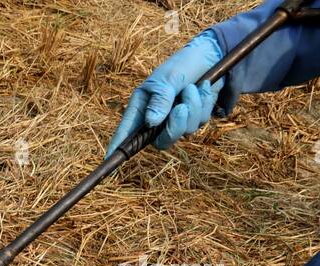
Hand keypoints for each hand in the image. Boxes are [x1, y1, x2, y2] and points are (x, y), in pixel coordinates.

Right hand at [107, 31, 225, 154]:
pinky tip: (204, 87)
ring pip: (185, 130)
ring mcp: (176, 120)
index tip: (109, 158)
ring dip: (193, 107)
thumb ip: (160, 100)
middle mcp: (157, 118)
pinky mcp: (194, 118)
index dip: (119, 145)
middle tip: (181, 108)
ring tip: (193, 87)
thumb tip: (151, 122)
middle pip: (162, 140)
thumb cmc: (181, 64)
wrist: (211, 54)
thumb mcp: (167, 78)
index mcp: (142, 107)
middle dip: (175, 126)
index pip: (128, 131)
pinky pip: (201, 121)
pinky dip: (205, 103)